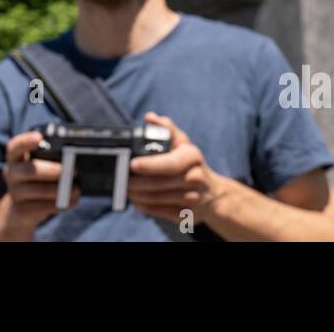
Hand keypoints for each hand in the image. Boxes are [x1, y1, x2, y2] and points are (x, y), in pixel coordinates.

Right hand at [0, 130, 77, 239]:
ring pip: (37, 190)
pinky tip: (71, 200)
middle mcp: (11, 173)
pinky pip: (41, 207)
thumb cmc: (37, 181)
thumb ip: (51, 159)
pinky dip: (59, 204)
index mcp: (16, 157)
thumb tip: (75, 159)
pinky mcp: (21, 210)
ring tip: (76, 188)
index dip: (26, 141)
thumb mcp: (40, 166)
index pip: (15, 146)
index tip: (39, 137)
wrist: (21, 211)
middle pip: (29, 169)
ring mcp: (14, 193)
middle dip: (52, 170)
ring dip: (59, 189)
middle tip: (72, 171)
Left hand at [127, 112, 224, 227]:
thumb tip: (149, 117)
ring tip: (124, 188)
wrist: (213, 195)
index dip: (150, 165)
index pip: (170, 163)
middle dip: (135, 182)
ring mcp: (191, 199)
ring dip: (136, 195)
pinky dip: (144, 206)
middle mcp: (194, 179)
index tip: (132, 164)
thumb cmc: (191, 164)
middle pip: (158, 184)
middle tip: (120, 178)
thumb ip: (166, 128)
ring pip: (156, 199)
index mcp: (192, 157)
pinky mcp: (185, 216)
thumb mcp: (183, 143)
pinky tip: (136, 200)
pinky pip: (159, 212)